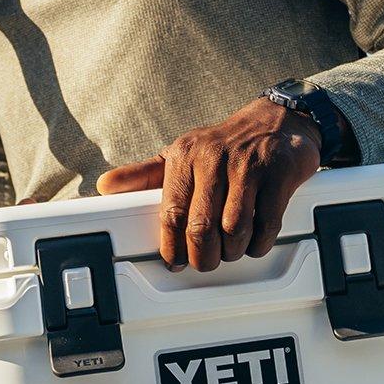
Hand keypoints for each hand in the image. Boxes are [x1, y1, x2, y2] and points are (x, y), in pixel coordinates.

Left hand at [97, 98, 322, 270]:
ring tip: (231, 251)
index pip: (171, 213)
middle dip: (203, 256)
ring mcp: (248, 167)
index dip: (172, 246)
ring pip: (234, 229)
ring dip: (233, 251)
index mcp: (185, 155)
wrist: (277, 121)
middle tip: (206, 262)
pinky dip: (259, 243)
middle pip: (201, 227)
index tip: (175, 261)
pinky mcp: (278, 175)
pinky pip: (266, 224)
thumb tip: (105, 186)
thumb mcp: (180, 154)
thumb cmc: (223, 144)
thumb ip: (144, 175)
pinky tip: (254, 242)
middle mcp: (214, 158)